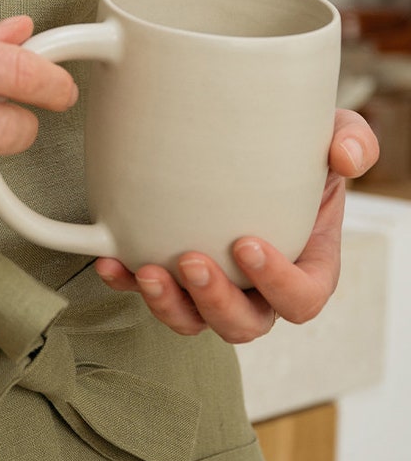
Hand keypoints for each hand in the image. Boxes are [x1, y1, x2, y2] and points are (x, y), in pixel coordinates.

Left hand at [93, 108, 379, 342]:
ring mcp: (214, 288)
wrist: (246, 143)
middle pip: (244, 324)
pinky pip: (150, 295)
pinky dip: (127, 284)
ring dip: (168, 305)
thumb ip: (350, 142)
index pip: (301, 299)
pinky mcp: (174, 277)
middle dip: (216, 301)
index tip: (247, 243)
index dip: (277, 283)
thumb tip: (348, 157)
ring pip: (194, 322)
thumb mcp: (333, 136)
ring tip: (146, 271)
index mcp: (306, 266)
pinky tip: (109, 263)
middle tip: (193, 260)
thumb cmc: (298, 150)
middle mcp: (259, 290)